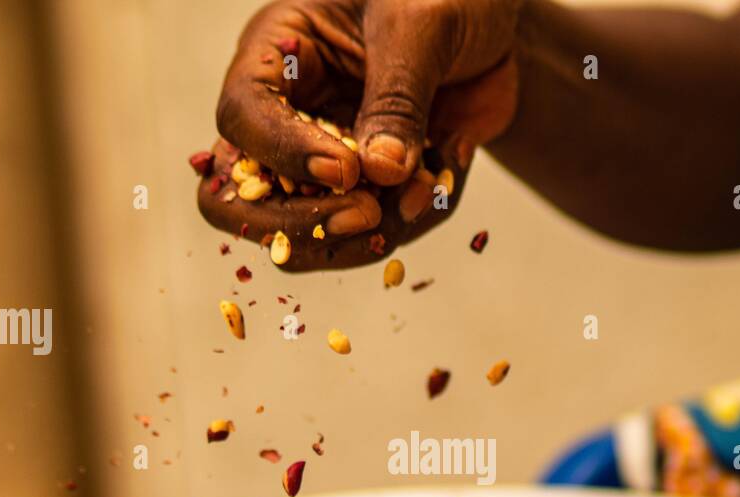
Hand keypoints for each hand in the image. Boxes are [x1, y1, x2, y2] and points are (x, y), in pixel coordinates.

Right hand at [198, 0, 521, 269]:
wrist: (495, 18)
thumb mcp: (420, 25)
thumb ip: (397, 98)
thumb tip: (379, 170)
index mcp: (280, 54)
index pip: (243, 116)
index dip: (284, 154)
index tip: (344, 171)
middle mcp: (291, 114)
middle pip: (252, 196)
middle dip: (308, 223)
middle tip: (369, 216)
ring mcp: (329, 158)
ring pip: (316, 231)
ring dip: (375, 229)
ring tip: (429, 188)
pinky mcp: (372, 187)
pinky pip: (381, 229)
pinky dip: (416, 216)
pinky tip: (447, 169)